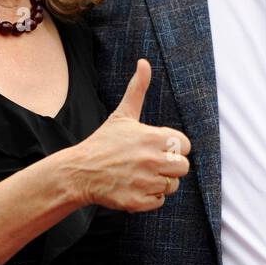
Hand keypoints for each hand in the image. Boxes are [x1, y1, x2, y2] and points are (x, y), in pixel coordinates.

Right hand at [73, 59, 190, 212]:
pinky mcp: (138, 202)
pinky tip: (135, 187)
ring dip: (160, 182)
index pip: (186, 146)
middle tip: (149, 163)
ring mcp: (146, 182)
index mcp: (154, 137)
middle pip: (183, 168)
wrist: (79, 172)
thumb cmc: (104, 142)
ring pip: (172, 186)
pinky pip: (159, 202)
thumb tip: (144, 62)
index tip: (159, 148)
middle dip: (170, 167)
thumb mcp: (123, 115)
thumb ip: (138, 89)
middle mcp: (153, 160)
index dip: (174, 147)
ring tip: (140, 175)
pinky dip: (149, 198)